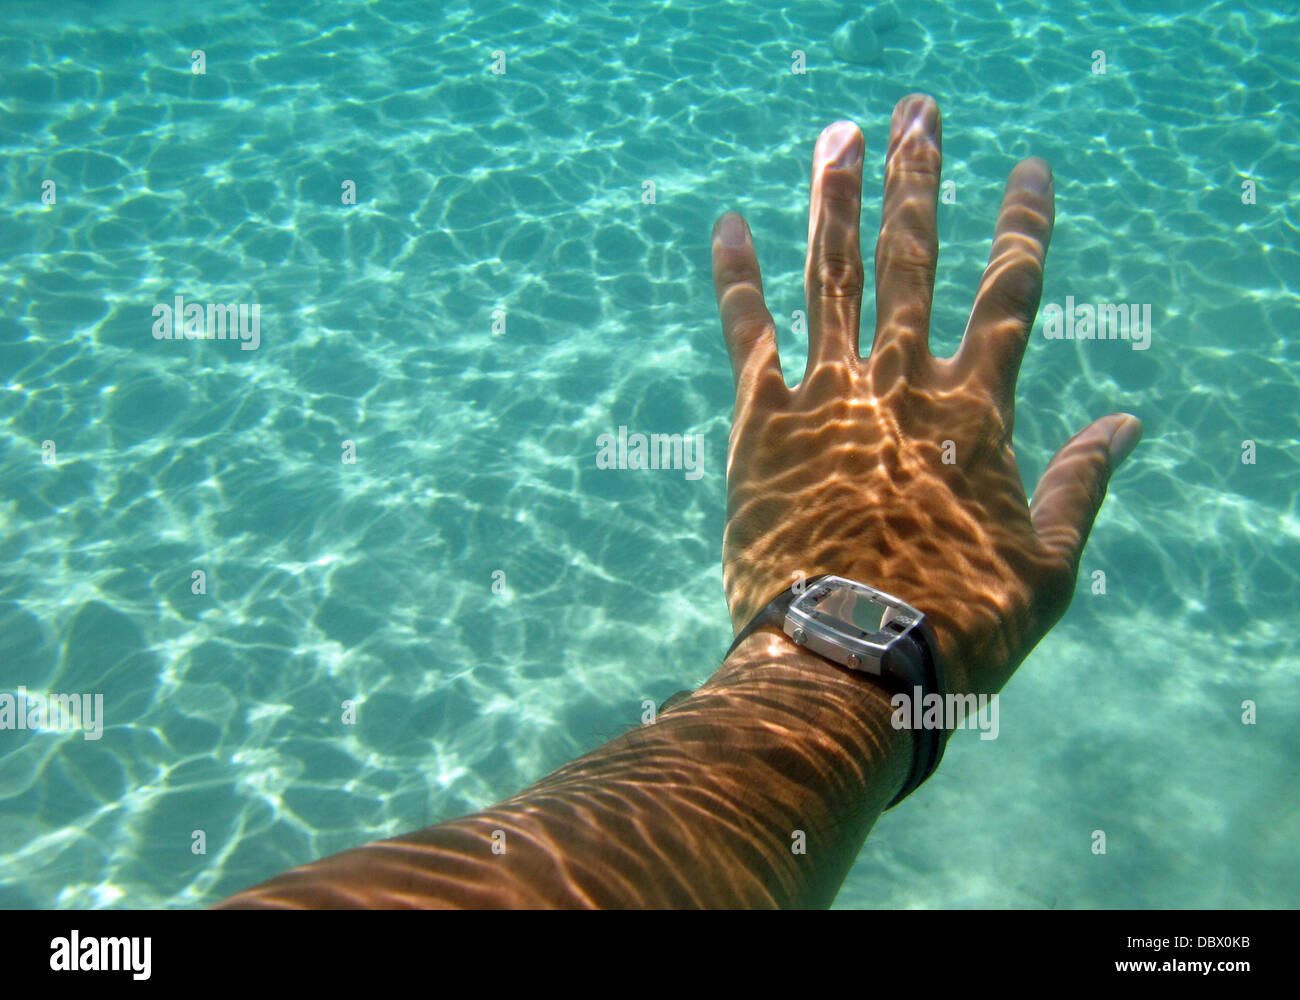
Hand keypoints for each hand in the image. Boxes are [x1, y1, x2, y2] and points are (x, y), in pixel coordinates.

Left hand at [712, 94, 1140, 698]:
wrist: (850, 663)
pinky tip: (728, 226)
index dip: (1021, 227)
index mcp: (974, 413)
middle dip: (918, 181)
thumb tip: (1129, 425)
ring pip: (831, 276)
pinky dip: (736, 278)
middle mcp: (900, 384)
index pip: (1009, 295)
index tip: (1028, 170)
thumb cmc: (957, 625)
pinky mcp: (762, 424)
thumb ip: (1081, 485)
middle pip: (912, 259)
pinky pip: (747, 334)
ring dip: (834, 201)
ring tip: (839, 135)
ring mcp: (827, 396)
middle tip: (918, 112)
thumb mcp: (1048, 567)